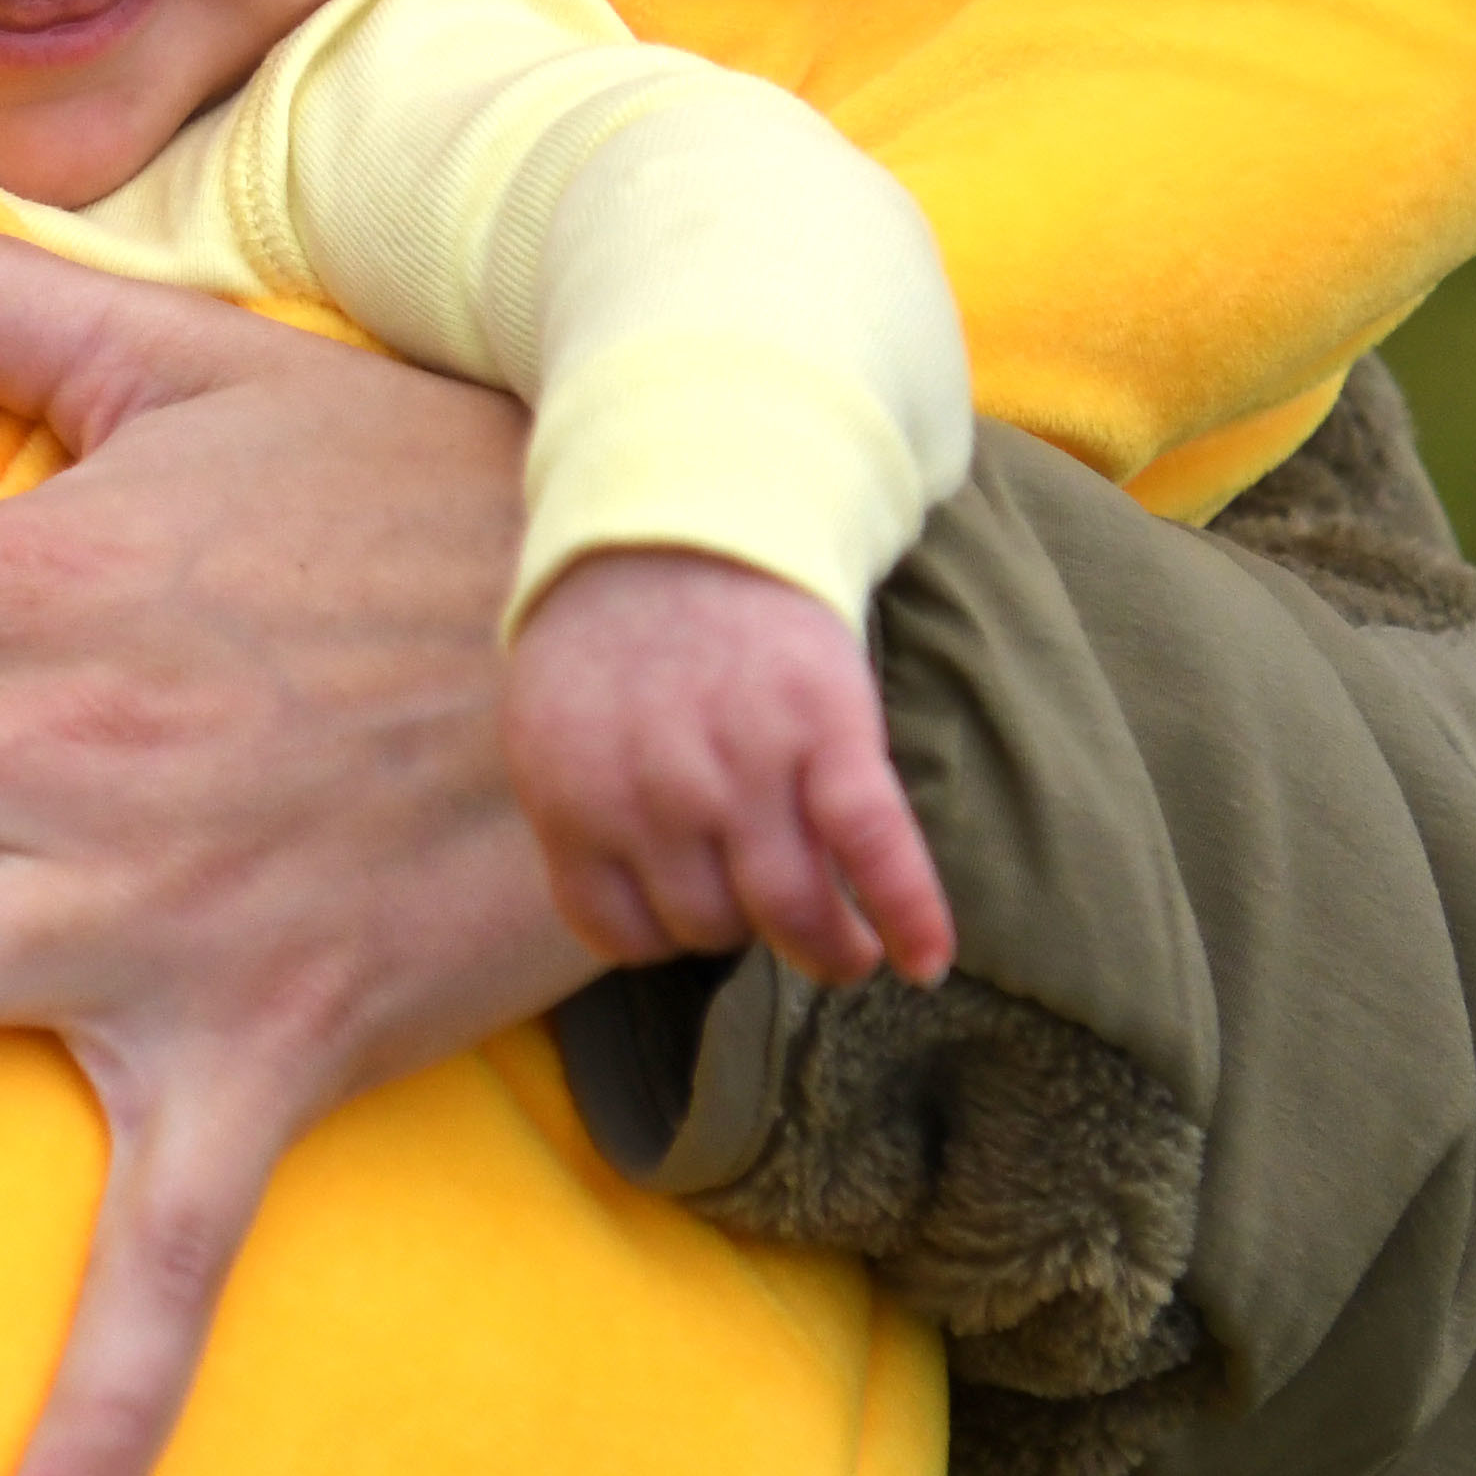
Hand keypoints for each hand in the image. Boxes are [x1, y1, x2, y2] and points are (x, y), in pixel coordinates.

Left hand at [499, 550, 952, 986]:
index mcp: (571, 793)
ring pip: (789, 909)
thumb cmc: (616, 637)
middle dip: (734, 924)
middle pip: (708, 923)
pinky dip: (909, 913)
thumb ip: (577, 816)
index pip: (618, 932)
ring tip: (844, 954)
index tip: (684, 914)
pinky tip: (925, 960)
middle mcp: (654, 790)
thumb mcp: (550, 725)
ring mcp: (745, 763)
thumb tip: (627, 920)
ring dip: (825, 948)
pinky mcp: (830, 732)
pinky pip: (875, 848)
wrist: (688, 515)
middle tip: (759, 905)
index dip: (660, 933)